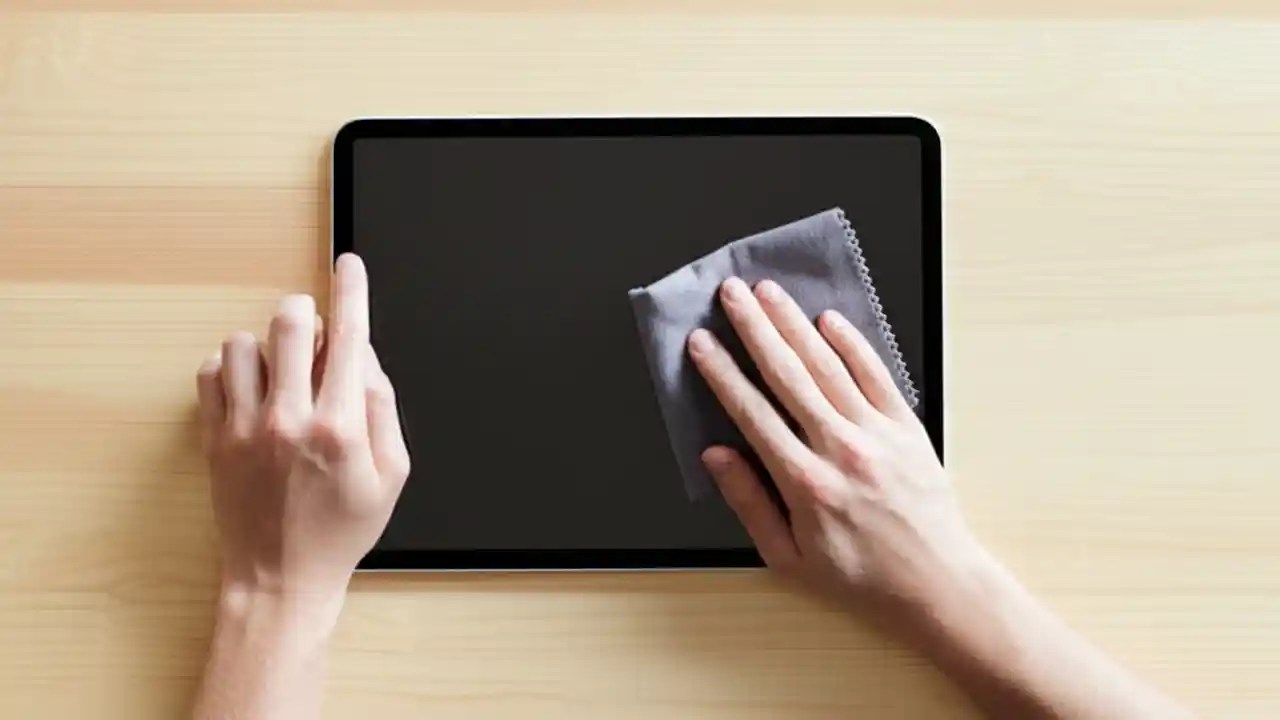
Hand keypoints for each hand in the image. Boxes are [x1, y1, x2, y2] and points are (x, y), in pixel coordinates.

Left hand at [195, 254, 409, 604]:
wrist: (281, 579)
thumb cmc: (340, 532)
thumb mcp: (392, 476)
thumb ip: (384, 410)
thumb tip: (366, 360)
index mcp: (340, 427)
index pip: (348, 337)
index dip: (352, 291)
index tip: (349, 266)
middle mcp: (290, 419)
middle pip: (289, 322)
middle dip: (306, 311)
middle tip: (313, 332)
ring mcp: (245, 428)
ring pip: (244, 342)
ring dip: (267, 344)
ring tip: (280, 373)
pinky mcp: (214, 440)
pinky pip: (211, 374)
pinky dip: (231, 368)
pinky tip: (251, 390)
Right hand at [688, 277, 982, 617]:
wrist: (935, 583)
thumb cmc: (860, 576)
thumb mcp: (787, 558)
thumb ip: (749, 502)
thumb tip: (717, 455)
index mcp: (804, 483)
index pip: (752, 412)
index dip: (722, 372)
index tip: (702, 343)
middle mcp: (839, 449)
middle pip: (787, 375)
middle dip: (754, 329)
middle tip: (731, 294)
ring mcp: (876, 434)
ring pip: (827, 365)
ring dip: (794, 324)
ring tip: (768, 292)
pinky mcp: (906, 428)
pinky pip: (875, 374)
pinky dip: (852, 344)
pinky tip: (829, 320)